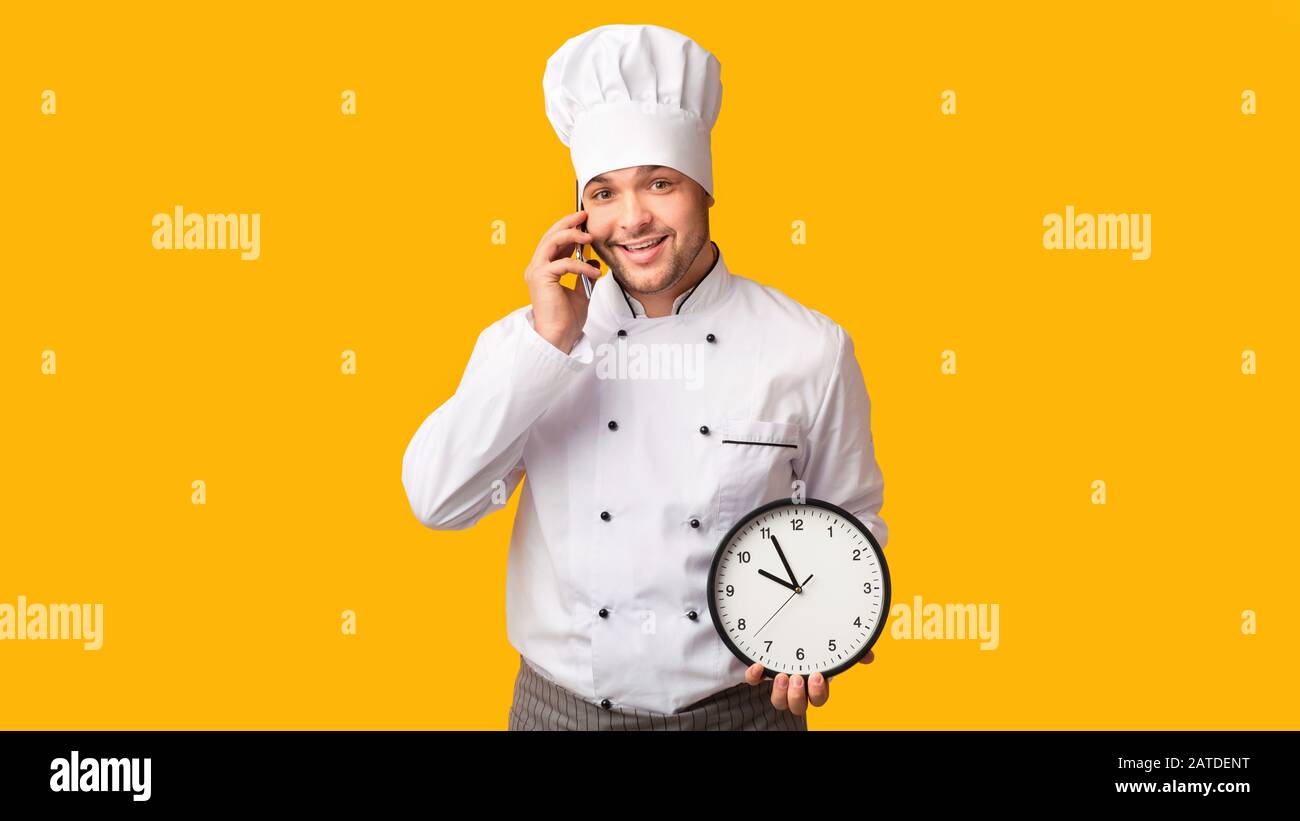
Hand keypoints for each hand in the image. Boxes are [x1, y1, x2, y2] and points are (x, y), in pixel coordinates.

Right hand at [524, 211, 601, 353]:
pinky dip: (581, 265)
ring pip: (551, 242)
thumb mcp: (581, 292)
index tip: (583, 221)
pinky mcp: (542, 278)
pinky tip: (594, 272)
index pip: (553, 241)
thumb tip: (593, 260)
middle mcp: (536, 267)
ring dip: (571, 236)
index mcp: (543, 269)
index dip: (567, 228)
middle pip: (549, 235)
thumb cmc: (565, 320)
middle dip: (567, 223)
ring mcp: (536, 272)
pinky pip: (564, 263)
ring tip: (589, 237)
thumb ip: (585, 275)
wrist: (558, 337)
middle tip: (583, 215)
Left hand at [745, 649, 875, 716]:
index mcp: (815, 681)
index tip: (817, 675)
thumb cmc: (815, 637)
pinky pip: (754, 681)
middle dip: (798, 696)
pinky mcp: (761, 671)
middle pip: (798, 706)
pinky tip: (757, 666)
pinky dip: (754, 676)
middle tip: (797, 678)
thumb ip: (850, 649)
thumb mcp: (834, 642)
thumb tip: (870, 657)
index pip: (819, 697)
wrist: (788, 621)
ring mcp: (779, 681)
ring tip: (782, 676)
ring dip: (780, 693)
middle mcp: (798, 686)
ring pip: (779, 702)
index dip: (818, 692)